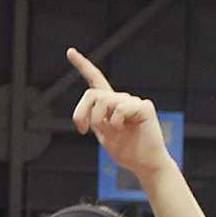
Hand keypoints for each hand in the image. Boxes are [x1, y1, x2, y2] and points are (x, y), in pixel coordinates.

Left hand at [67, 48, 168, 177]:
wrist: (145, 164)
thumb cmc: (127, 151)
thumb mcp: (105, 136)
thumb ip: (96, 121)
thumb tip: (89, 113)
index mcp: (110, 105)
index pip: (96, 80)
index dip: (83, 66)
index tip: (70, 52)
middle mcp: (121, 99)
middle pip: (92, 94)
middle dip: (81, 112)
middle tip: (83, 129)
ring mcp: (133, 102)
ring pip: (104, 100)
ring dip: (99, 119)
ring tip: (112, 131)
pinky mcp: (144, 107)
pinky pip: (121, 107)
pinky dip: (116, 121)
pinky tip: (124, 128)